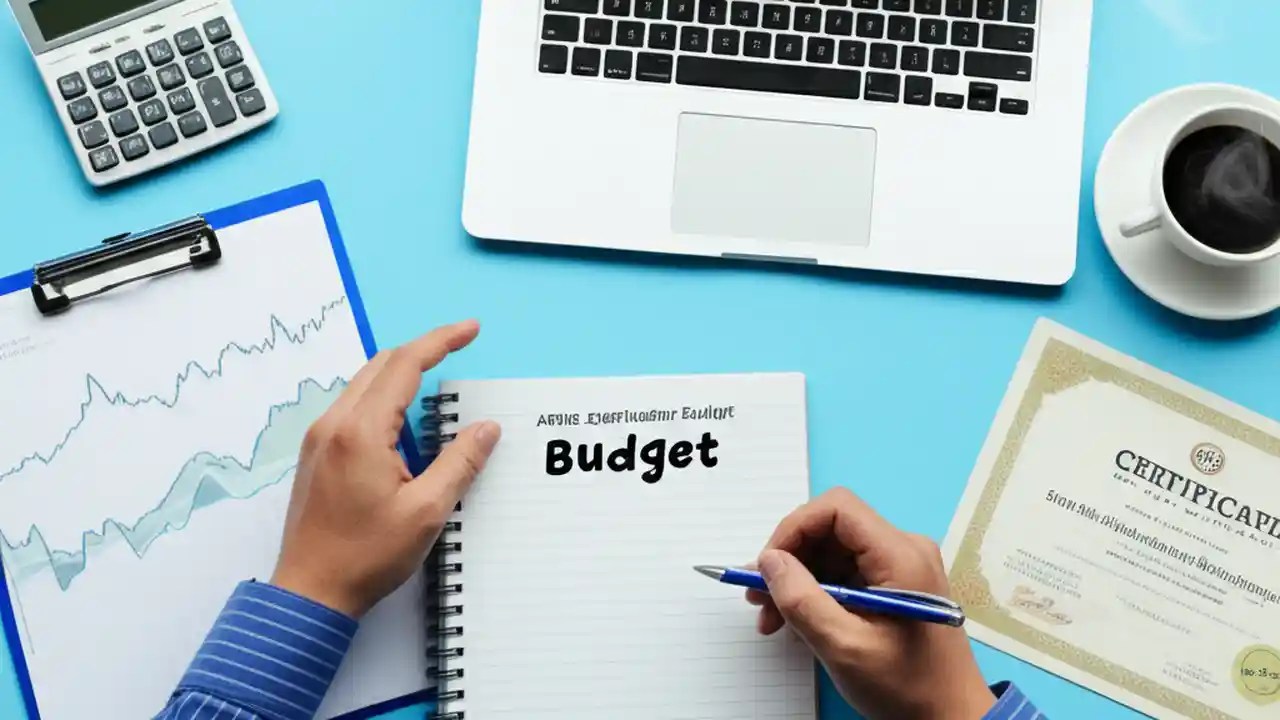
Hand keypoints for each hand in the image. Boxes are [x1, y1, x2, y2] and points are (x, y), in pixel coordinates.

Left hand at [271, 321, 500, 617]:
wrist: (310, 592)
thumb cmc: (367, 556)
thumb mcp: (427, 512)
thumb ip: (460, 463)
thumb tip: (487, 429)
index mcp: (361, 431)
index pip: (405, 366)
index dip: (440, 342)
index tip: (470, 330)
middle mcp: (334, 424)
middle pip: (380, 365)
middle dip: (422, 350)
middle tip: (459, 347)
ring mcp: (319, 439)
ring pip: (363, 384)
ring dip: (400, 373)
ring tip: (436, 380)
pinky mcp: (315, 455)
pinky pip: (352, 407)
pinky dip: (382, 397)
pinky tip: (402, 419)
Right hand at [749, 488, 994, 719]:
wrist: (953, 719)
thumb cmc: (907, 687)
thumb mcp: (845, 647)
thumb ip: (801, 600)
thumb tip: (768, 560)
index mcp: (901, 555)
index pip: (836, 509)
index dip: (793, 529)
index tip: (767, 567)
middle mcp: (904, 549)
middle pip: (831, 529)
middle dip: (790, 559)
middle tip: (758, 599)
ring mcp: (901, 565)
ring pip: (833, 551)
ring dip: (798, 579)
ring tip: (772, 618)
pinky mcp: (895, 584)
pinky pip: (846, 571)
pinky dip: (817, 591)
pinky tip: (798, 621)